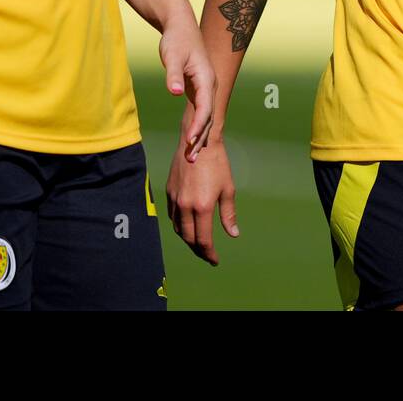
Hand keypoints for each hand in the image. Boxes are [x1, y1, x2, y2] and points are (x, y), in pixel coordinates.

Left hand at [158, 14, 214, 160]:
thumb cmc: (176, 40)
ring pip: (205, 117)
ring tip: (191, 158)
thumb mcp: (172, 55)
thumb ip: (173, 74)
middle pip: (208, 116)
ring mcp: (205, 89)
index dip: (198, 125)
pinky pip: (200, 113)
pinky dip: (196, 128)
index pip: (205, 106)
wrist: (181, 28)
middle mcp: (209, 86)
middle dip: (201, 138)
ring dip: (199, 136)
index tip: (189, 140)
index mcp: (206, 78)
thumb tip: (175, 92)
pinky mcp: (197, 90)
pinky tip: (190, 142)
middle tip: (191, 159)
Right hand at [166, 134, 237, 264]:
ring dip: (188, 239)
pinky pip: (172, 215)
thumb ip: (228, 214)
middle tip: (207, 255)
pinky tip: (187, 225)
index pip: (203, 240)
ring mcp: (175, 199)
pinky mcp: (169, 191)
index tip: (215, 260)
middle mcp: (186, 206)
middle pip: (189, 238)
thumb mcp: (227, 189)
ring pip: (178, 228)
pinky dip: (179, 225)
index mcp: (202, 207)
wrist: (198, 142)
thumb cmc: (217, 164)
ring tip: (198, 243)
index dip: (209, 253)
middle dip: (198, 250)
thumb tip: (233, 234)